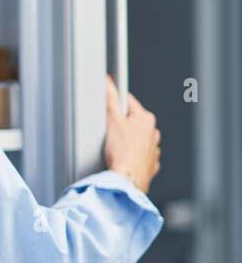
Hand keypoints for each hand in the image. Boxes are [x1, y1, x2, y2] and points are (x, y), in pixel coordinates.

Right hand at [103, 75, 160, 193]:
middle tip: (108, 133)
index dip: (115, 104)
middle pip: (132, 122)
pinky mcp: (150, 165)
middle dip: (121, 125)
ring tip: (115, 149)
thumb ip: (111, 98)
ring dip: (127, 142)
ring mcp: (153, 150)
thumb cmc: (122, 153)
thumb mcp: (113, 120)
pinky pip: (139, 156)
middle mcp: (153, 133)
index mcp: (146, 119)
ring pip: (137, 140)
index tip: (108, 109)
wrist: (128, 180)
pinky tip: (122, 160)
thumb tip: (109, 82)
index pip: (129, 102)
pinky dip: (131, 156)